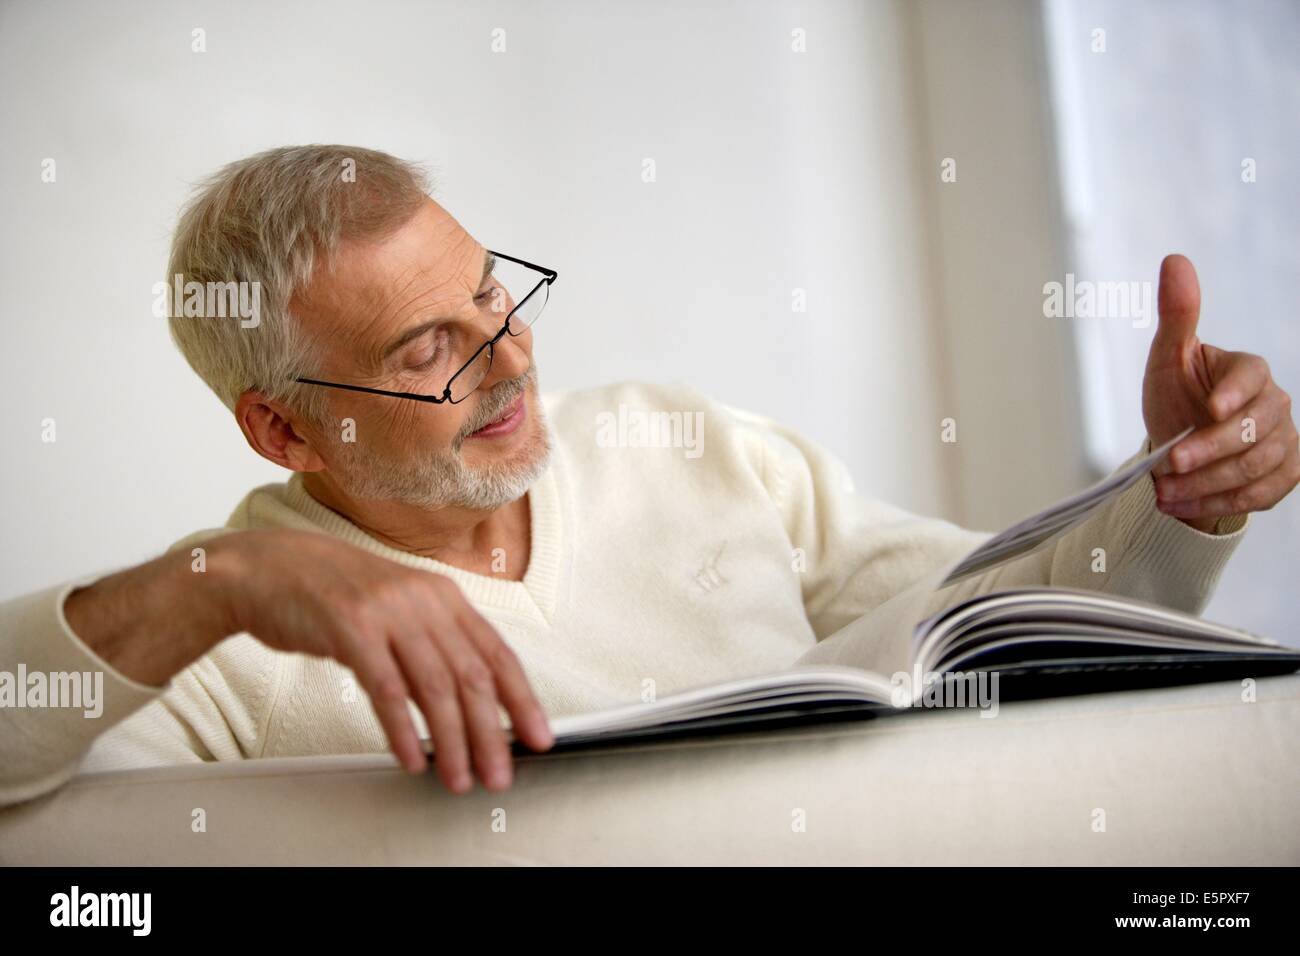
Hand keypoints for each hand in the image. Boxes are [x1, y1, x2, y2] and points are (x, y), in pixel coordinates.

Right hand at [220, 529, 553, 791]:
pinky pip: (386, 688)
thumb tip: (474, 701)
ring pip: (435, 686)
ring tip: (458, 777)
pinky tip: (412, 757)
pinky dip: (402, 729)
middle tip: (499, 773)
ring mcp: (387, 612)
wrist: (270, 568)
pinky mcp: (349, 628)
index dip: (523, 699)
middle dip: (491, 732)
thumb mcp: (400, 608)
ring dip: (452, 740)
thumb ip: (436, 644)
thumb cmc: (336, 595)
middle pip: (472, 676)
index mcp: (443, 596)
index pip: (498, 653)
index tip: (539, 737)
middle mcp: (422, 600)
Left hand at [1143, 254, 1299, 531]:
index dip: (1233, 392)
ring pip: (1254, 468)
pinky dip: (1219, 503)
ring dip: (1206, 485)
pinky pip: (1261, 494)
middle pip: (1250, 431)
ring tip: (1164, 493)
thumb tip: (1174, 259)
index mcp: (1248, 370)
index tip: (1208, 409)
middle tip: (1167, 466)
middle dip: (1207, 452)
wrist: (1183, 446)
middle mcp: (1274, 403)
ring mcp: (1284, 441)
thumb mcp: (1167, 360)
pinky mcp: (1284, 474)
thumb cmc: (1176, 397)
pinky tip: (1183, 507)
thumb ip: (1177, 316)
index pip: (1252, 376)